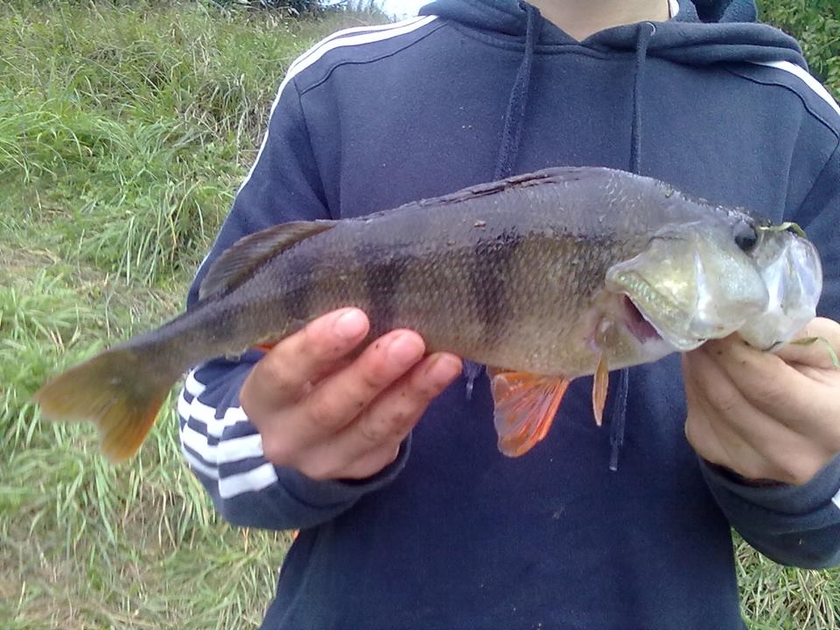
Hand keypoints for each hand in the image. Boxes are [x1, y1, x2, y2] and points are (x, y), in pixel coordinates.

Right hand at [239, 308, 461, 480]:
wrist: (303, 426)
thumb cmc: (304, 366)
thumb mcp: (297, 348)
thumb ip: (322, 327)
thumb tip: (373, 283)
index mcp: (261, 398)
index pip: (281, 374)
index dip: (316, 347)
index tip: (355, 317)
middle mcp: (286, 436)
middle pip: (329, 408)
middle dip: (372, 373)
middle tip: (409, 340)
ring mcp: (324, 460)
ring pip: (371, 428)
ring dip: (411, 391)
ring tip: (445, 361)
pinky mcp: (361, 467)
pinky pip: (394, 437)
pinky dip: (421, 403)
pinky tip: (443, 375)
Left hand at [683, 317, 839, 485]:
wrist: (815, 418)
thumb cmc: (826, 372)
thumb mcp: (825, 346)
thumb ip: (788, 333)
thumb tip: (737, 322)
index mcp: (829, 422)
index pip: (765, 383)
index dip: (733, 348)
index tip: (717, 319)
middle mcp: (792, 455)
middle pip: (727, 396)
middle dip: (708, 354)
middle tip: (700, 324)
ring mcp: (753, 463)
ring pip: (706, 403)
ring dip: (697, 366)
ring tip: (704, 341)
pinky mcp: (721, 458)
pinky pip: (696, 414)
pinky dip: (695, 384)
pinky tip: (708, 369)